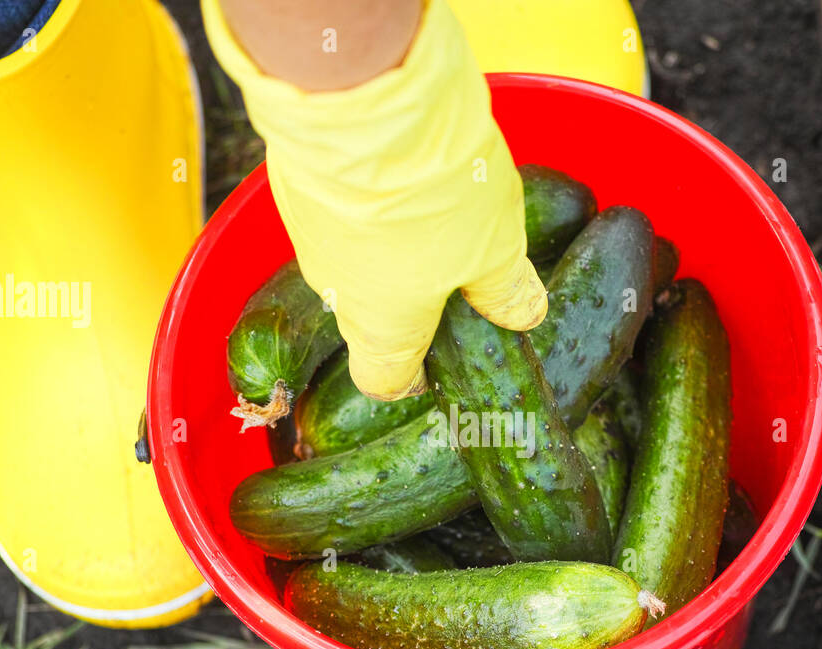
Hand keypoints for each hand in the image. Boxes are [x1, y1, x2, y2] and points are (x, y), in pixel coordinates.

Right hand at [204, 0, 546, 399]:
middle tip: (451, 267)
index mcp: (382, 328)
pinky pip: (335, 208)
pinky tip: (397, 166)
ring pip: (351, 257)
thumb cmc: (432, 190)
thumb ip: (507, 290)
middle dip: (406, 300)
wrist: (361, 94)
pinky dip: (363, 198)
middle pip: (368, 316)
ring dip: (386, 243)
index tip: (434, 365)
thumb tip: (525, 315)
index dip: (410, 379)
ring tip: (430, 203)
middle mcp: (334, 293)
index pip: (383, 381)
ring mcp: (308, 237)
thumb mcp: (495, 247)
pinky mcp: (296, 184)